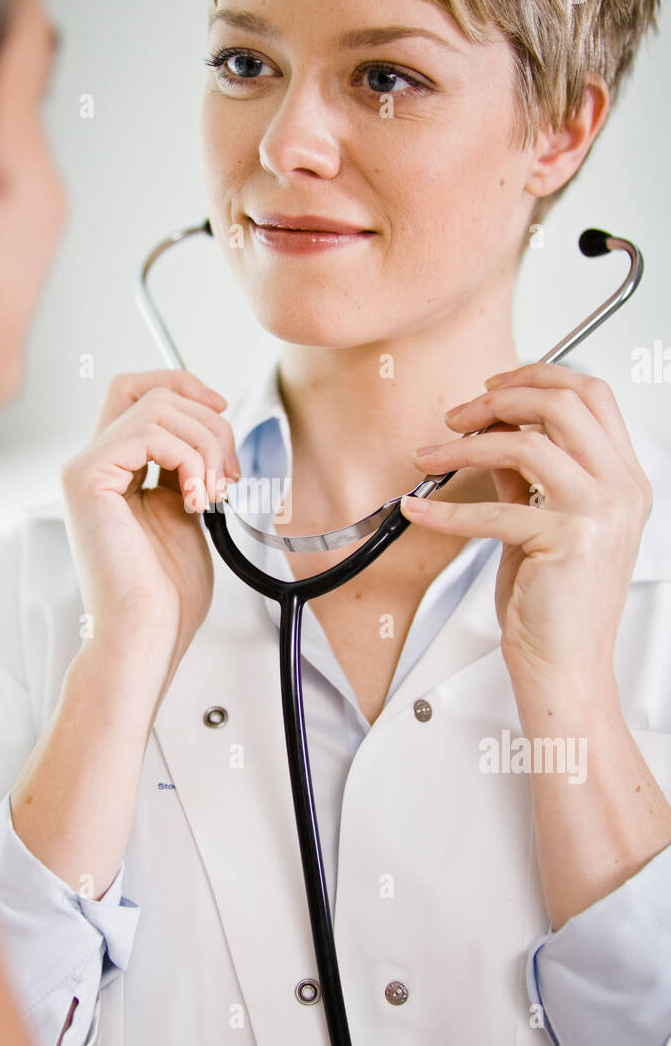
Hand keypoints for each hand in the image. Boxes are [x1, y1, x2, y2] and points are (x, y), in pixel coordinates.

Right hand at [60, 370, 240, 673]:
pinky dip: (189, 460)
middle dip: (210, 425)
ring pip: (158, 408)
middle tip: (229, 477)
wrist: (146, 632)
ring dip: (206, 445)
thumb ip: (188, 467)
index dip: (182, 386)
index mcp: (113, 469)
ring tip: (213, 494)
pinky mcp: (86, 478)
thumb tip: (210, 427)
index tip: (221, 410)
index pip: (137, 391)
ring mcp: (84, 468)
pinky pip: (148, 433)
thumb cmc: (165, 593)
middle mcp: (93, 463)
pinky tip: (195, 500)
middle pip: (155, 394)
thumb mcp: (186, 511)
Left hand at [400, 364, 652, 697]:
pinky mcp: (567, 540)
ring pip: (526, 443)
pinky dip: (447, 507)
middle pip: (564, 403)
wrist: (567, 668)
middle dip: (498, 399)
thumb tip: (493, 436)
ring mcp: (600, 512)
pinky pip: (494, 507)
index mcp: (625, 479)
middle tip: (455, 416)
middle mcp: (621, 489)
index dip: (537, 377)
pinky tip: (420, 509)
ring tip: (429, 458)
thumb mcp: (543, 526)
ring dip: (465, 446)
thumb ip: (527, 479)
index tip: (491, 387)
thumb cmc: (555, 606)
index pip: (592, 395)